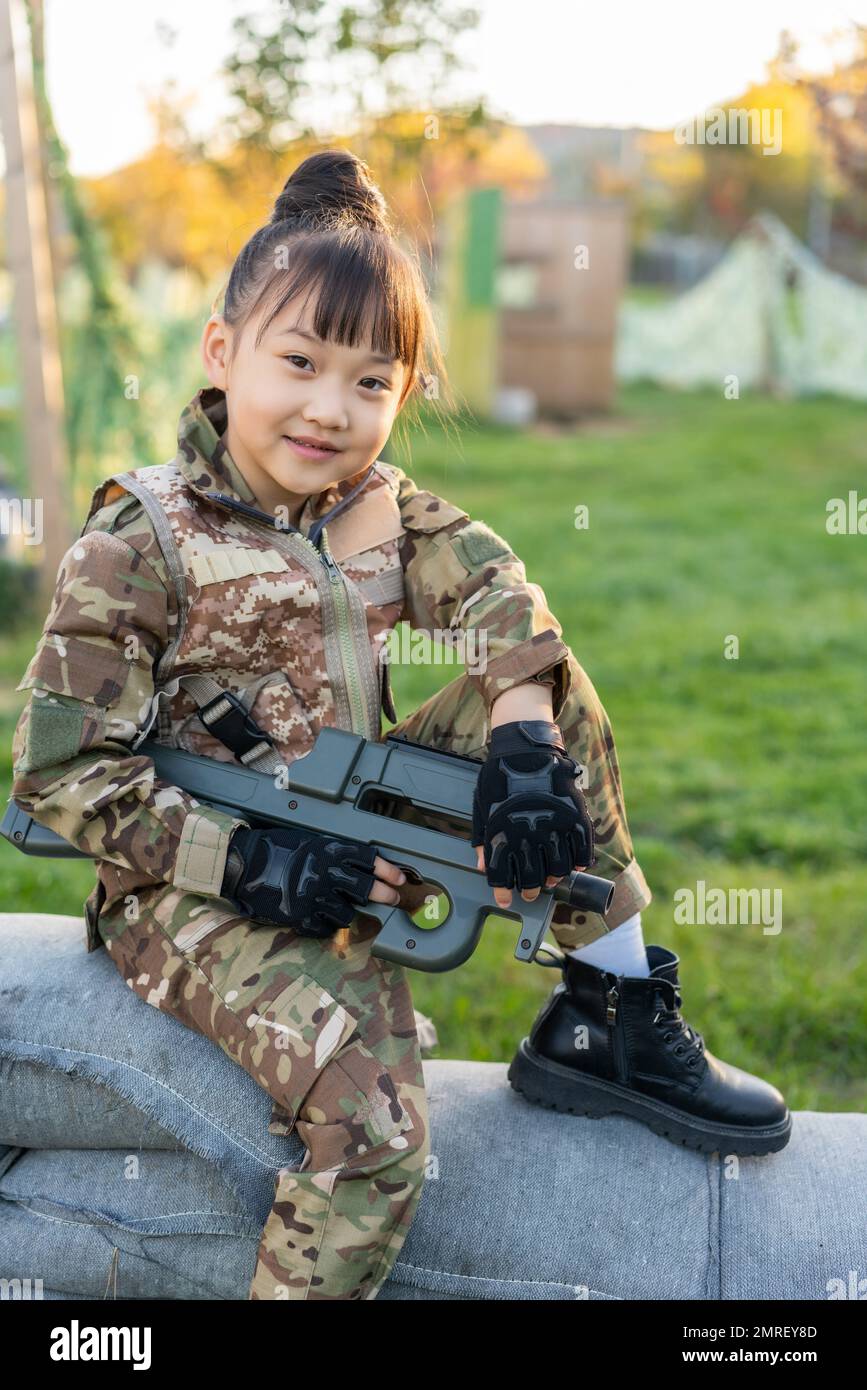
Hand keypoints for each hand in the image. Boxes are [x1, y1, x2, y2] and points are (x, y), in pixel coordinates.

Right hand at [221, 825, 405, 937]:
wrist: (242, 864)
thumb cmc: (275, 849)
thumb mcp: (309, 842)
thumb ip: (335, 854)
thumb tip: (363, 867)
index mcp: (328, 850)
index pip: (369, 860)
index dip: (388, 870)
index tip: (401, 878)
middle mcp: (325, 873)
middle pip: (366, 888)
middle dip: (385, 895)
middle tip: (394, 899)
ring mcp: (314, 896)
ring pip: (348, 911)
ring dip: (348, 910)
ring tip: (339, 906)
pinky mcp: (301, 916)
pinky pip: (326, 927)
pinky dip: (327, 924)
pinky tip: (321, 918)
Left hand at [471, 719, 594, 910]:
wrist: (526, 747)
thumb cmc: (499, 776)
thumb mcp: (482, 805)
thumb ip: (483, 837)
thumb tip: (482, 866)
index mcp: (502, 832)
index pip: (502, 874)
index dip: (504, 892)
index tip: (506, 901)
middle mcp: (528, 833)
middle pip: (533, 877)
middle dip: (531, 890)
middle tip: (532, 892)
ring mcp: (553, 825)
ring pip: (559, 868)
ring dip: (554, 877)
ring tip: (551, 878)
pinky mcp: (574, 816)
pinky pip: (582, 850)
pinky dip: (579, 862)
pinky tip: (573, 865)